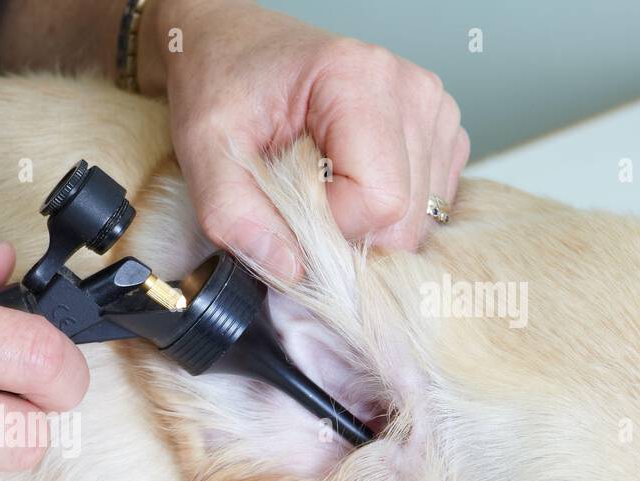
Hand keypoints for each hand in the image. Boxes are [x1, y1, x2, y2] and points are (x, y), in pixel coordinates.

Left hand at [145, 0, 469, 278]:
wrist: (233, 50)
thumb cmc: (222, 84)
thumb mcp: (204, 149)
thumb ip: (234, 214)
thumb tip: (289, 272)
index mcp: (361, 80)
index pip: (378, 201)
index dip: (327, 229)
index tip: (283, 212)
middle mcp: (413, 92)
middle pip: (406, 219)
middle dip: (344, 239)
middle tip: (292, 211)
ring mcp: (433, 114)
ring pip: (418, 222)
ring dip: (360, 230)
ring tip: (313, 191)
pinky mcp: (436, 137)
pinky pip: (423, 209)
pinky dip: (377, 219)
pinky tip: (340, 189)